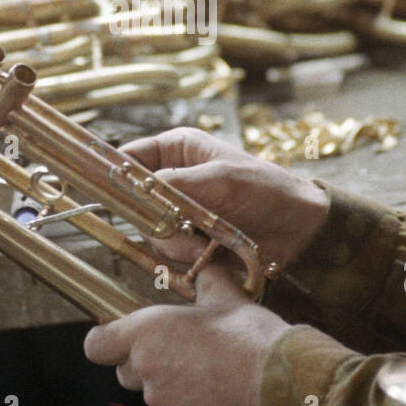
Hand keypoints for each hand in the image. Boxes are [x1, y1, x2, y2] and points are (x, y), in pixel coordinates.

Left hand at [83, 264, 293, 405]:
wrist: (279, 380)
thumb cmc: (250, 335)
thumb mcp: (225, 295)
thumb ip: (204, 279)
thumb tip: (204, 269)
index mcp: (147, 330)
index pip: (96, 345)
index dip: (106, 341)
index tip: (119, 338)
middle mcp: (146, 367)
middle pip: (125, 370)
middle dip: (145, 363)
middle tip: (180, 353)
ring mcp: (160, 401)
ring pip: (151, 394)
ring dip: (168, 386)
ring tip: (205, 373)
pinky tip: (213, 395)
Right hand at [120, 126, 329, 269]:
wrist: (300, 229)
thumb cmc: (266, 190)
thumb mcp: (221, 179)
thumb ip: (176, 182)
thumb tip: (137, 186)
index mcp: (177, 150)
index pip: (129, 158)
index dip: (113, 175)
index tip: (106, 193)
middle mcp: (173, 178)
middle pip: (134, 201)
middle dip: (155, 218)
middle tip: (180, 224)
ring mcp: (180, 211)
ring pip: (150, 231)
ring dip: (174, 240)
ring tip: (205, 239)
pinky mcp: (189, 239)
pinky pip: (168, 251)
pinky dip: (185, 255)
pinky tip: (210, 252)